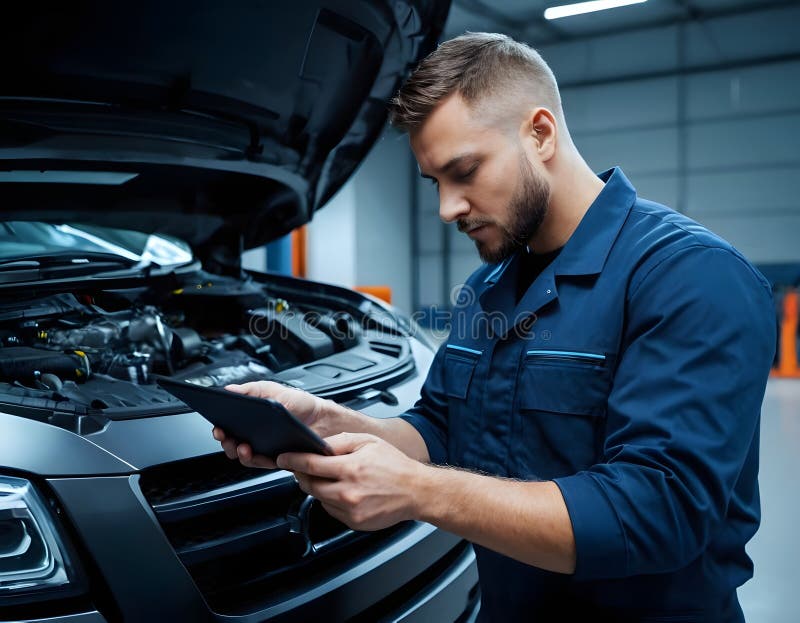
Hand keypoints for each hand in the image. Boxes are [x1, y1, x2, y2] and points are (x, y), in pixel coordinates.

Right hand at [212, 381, 326, 468]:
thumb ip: (251, 390)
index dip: (221, 428)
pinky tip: (253, 451)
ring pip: (245, 456)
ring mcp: (267, 449)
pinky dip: (255, 459)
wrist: (324, 418)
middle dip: (225, 441)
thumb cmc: (302, 404)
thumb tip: (229, 390)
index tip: (217, 425)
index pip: (231, 426)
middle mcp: (257, 436)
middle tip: (224, 435)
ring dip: (238, 452)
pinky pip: (262, 464)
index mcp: (254, 420)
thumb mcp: (274, 391)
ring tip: (240, 445)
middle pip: (233, 443)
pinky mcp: (278, 460)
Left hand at [276, 432, 425, 530]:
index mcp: (351, 468)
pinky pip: (331, 510)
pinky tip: (343, 491)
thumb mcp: (368, 442)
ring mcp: (350, 509)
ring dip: (317, 487)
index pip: (310, 464)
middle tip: (306, 467)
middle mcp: (348, 491)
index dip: (292, 460)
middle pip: (309, 484)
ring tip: (332, 477)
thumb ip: (340, 442)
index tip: (283, 458)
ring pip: (319, 498)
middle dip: (303, 474)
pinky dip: (330, 500)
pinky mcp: (354, 522)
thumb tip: (318, 445)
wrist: (416, 491)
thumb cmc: (394, 465)